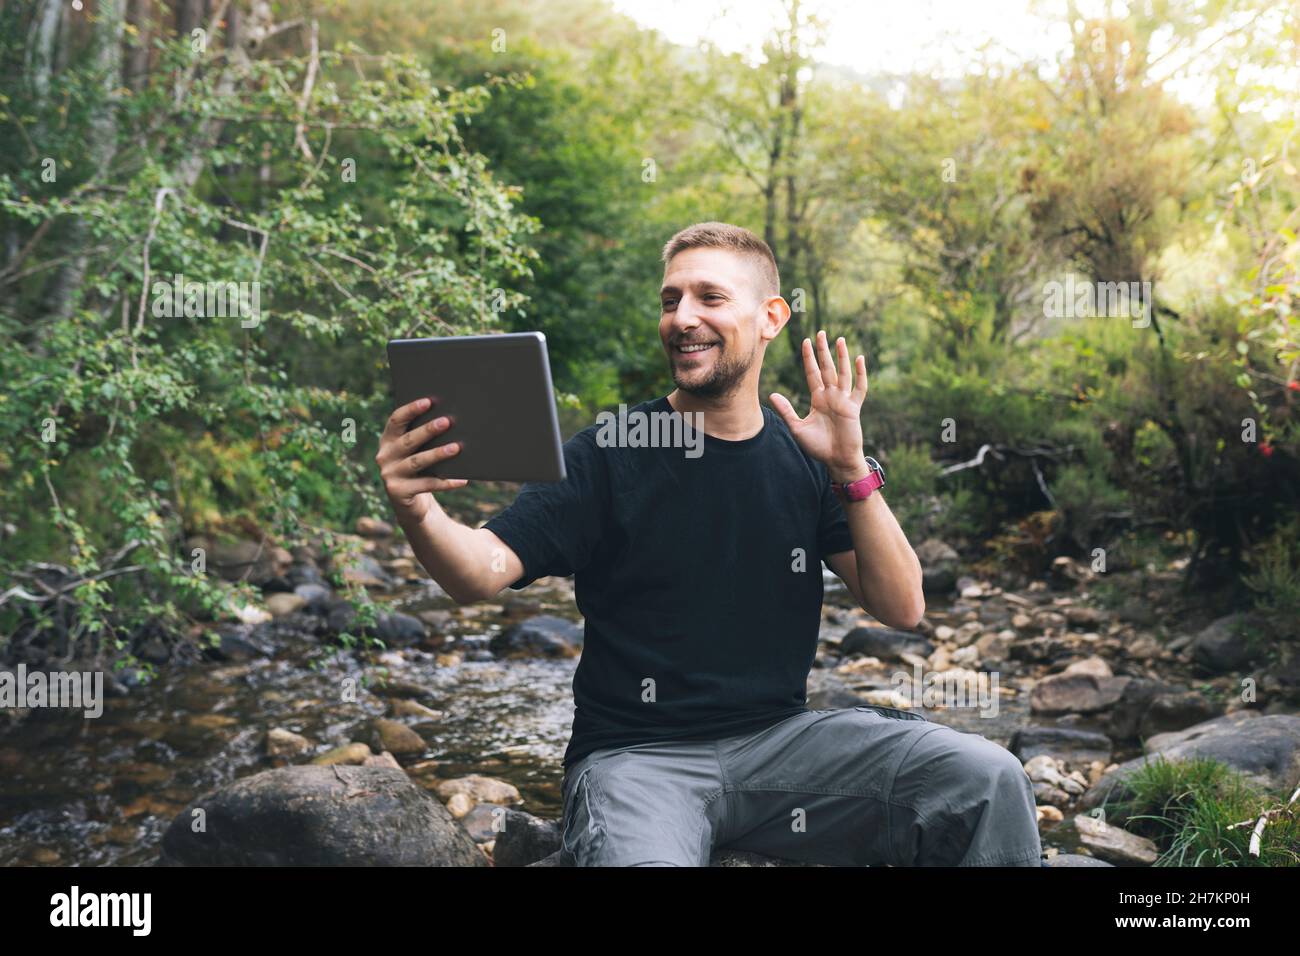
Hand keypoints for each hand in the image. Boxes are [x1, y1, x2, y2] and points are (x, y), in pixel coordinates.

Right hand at [375, 397, 467, 527]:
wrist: (410, 504)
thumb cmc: (420, 470)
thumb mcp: (417, 452)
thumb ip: (424, 437)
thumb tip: (451, 420)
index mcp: (387, 440)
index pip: (396, 420)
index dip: (411, 410)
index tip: (428, 401)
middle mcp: (384, 456)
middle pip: (408, 440)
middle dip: (428, 430)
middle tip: (447, 421)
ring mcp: (389, 475)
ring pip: (417, 461)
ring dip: (437, 454)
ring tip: (456, 447)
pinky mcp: (398, 492)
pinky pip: (427, 484)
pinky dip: (446, 482)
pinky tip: (462, 479)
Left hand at [769, 330, 868, 480]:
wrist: (837, 460)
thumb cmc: (818, 447)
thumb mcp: (797, 428)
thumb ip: (786, 410)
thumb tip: (772, 395)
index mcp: (818, 398)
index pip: (812, 373)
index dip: (809, 358)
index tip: (805, 341)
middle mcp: (831, 396)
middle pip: (826, 368)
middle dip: (823, 351)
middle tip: (820, 333)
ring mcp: (843, 400)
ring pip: (842, 373)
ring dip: (841, 357)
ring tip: (840, 340)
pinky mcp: (854, 408)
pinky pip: (859, 388)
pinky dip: (860, 374)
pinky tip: (859, 359)